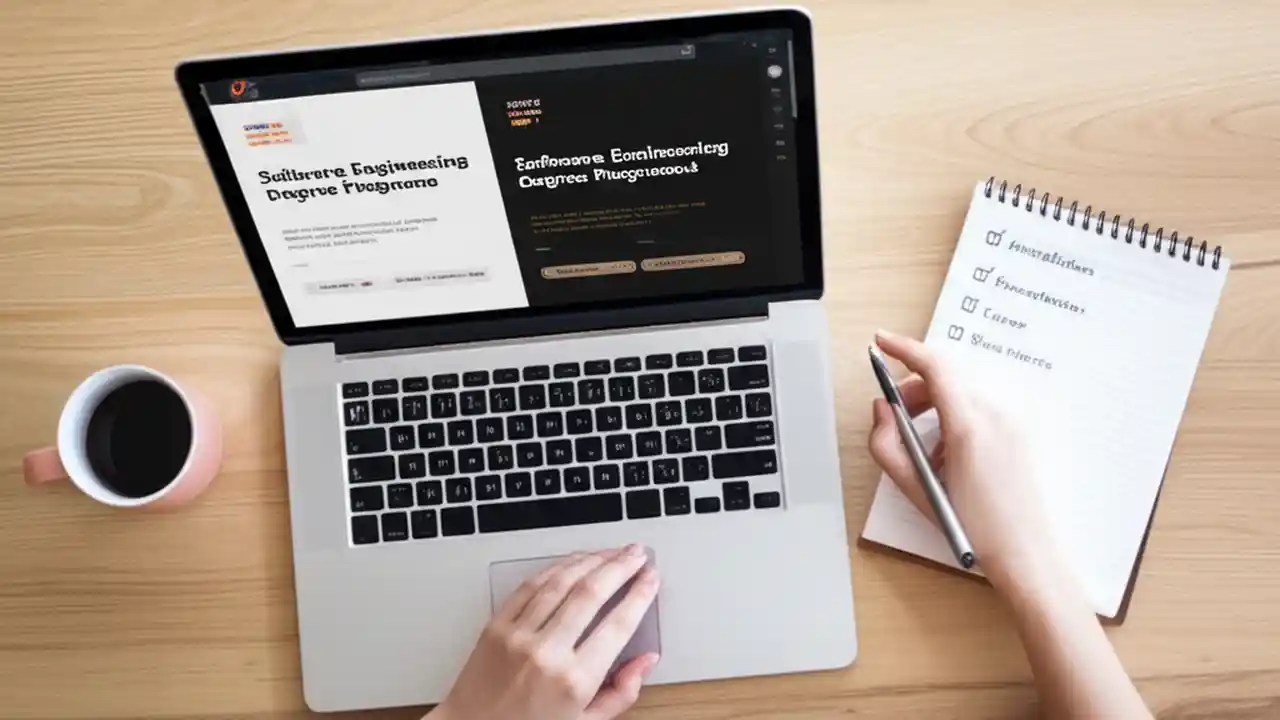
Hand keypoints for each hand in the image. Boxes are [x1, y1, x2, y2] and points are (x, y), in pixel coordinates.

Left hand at [428, 545, 659, 719]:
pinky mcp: (496, 626)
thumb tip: (646, 661)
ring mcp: (518, 635)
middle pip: (592, 593)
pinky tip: (572, 561)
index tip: (651, 579)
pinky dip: (555, 568)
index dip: (640, 595)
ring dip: (591, 560)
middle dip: (620, 566)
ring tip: (611, 552)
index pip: (618, 625)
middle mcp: (547, 653)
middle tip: (637, 554)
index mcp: (574, 682)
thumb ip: (620, 694)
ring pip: (561, 582)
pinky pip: (530, 586)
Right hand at [866, 330, 1067, 593]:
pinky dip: (954, 419)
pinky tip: (948, 457)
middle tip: (894, 417)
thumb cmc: (975, 527)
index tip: (881, 342)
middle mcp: (996, 413)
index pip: (934, 365)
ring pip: (960, 391)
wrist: (1026, 554)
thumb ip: (886, 442)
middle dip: (913, 388)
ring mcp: (1013, 420)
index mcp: (970, 424)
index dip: (903, 348)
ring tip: (924, 449)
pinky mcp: (1020, 431)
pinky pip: (977, 407)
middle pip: (945, 376)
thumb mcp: (916, 487)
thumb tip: (882, 409)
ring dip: (933, 406)